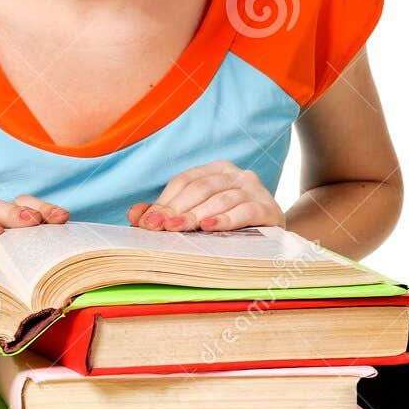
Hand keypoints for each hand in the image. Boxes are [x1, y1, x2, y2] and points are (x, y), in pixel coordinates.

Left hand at [126, 162, 283, 231]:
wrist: (275, 238)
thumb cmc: (231, 226)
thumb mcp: (199, 217)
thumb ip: (167, 214)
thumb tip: (134, 214)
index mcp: (215, 170)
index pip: (184, 181)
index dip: (163, 201)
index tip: (146, 223)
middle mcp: (235, 174)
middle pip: (200, 188)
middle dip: (176, 209)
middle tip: (159, 228)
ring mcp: (254, 189)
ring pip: (220, 199)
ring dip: (196, 215)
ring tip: (178, 229)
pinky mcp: (268, 208)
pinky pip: (244, 211)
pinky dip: (226, 219)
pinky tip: (210, 227)